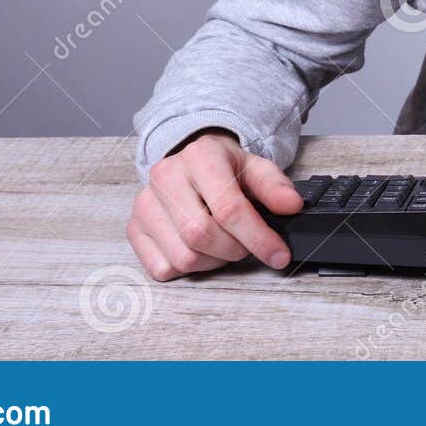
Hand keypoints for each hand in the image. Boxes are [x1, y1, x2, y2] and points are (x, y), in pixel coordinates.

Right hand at [127, 129, 303, 281]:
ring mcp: (144, 204)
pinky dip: (188, 269)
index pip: (228, 208)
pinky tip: (199, 248)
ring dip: (213, 261)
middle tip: (246, 244)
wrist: (190, 161)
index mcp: (199, 157)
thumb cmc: (224, 169)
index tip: (278, 254)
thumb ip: (275, 186)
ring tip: (224, 244)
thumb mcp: (255, 168)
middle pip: (202, 236)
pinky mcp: (134, 228)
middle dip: (234, 249)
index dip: (258, 238)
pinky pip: (162, 268)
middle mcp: (165, 176)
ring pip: (183, 257)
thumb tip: (291, 206)